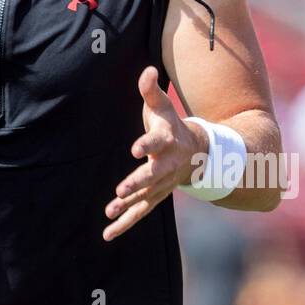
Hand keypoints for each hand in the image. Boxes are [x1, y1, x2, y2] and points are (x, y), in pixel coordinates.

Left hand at [102, 66, 206, 240]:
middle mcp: (166, 165)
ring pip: (146, 197)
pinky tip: (107, 234)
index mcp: (168, 141)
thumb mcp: (163, 107)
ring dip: (128, 207)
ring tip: (109, 212)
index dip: (146, 144)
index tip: (135, 148)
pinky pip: (140, 213)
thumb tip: (148, 70)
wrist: (197, 153)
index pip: (156, 142)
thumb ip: (151, 91)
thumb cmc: (171, 125)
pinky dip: (125, 223)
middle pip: (152, 175)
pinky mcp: (155, 197)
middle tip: (120, 190)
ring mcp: (162, 184)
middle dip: (137, 183)